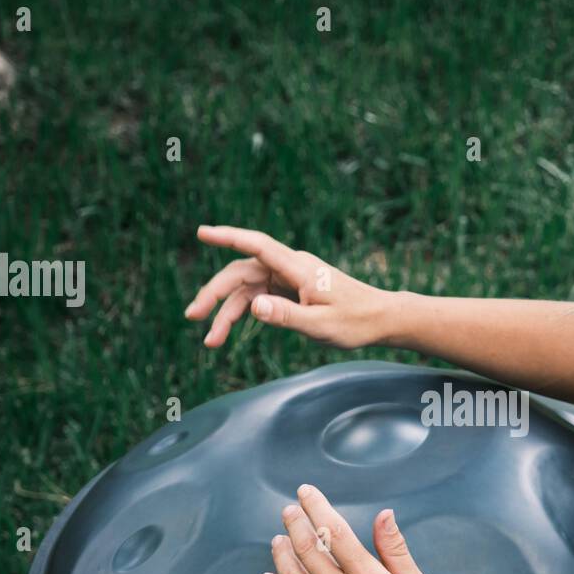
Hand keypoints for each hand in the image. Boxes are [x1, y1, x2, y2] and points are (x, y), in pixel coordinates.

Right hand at [186, 225, 402, 349]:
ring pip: (248, 289)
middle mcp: (291, 267)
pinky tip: (228, 330)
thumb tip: (254, 306)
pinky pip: (259, 297)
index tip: (201, 232)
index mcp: (298, 268)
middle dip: (215, 293)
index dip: (227, 237)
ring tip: (210, 341)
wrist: (381, 319)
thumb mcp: (320, 324)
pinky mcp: (290, 290)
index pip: (257, 246)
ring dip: (227, 312)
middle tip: (193, 316)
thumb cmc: (355, 322)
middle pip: (242, 272)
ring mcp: (289, 278)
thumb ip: (286, 315)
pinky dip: (243, 313)